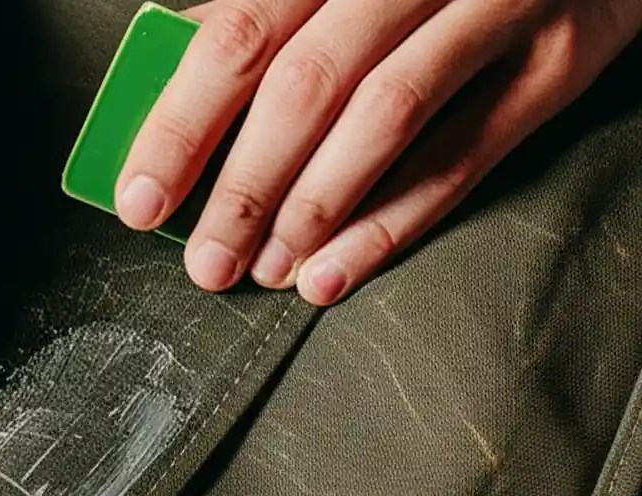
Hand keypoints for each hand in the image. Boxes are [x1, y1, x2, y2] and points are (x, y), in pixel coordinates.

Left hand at [117, 0, 639, 302]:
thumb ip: (264, 25)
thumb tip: (168, 91)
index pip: (239, 35)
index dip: (182, 123)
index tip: (142, 198)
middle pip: (306, 81)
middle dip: (244, 186)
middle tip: (207, 260)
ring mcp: (491, 8)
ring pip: (384, 116)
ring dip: (314, 209)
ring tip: (267, 270)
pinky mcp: (552, 65)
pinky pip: (464, 155)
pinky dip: (392, 223)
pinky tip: (336, 270)